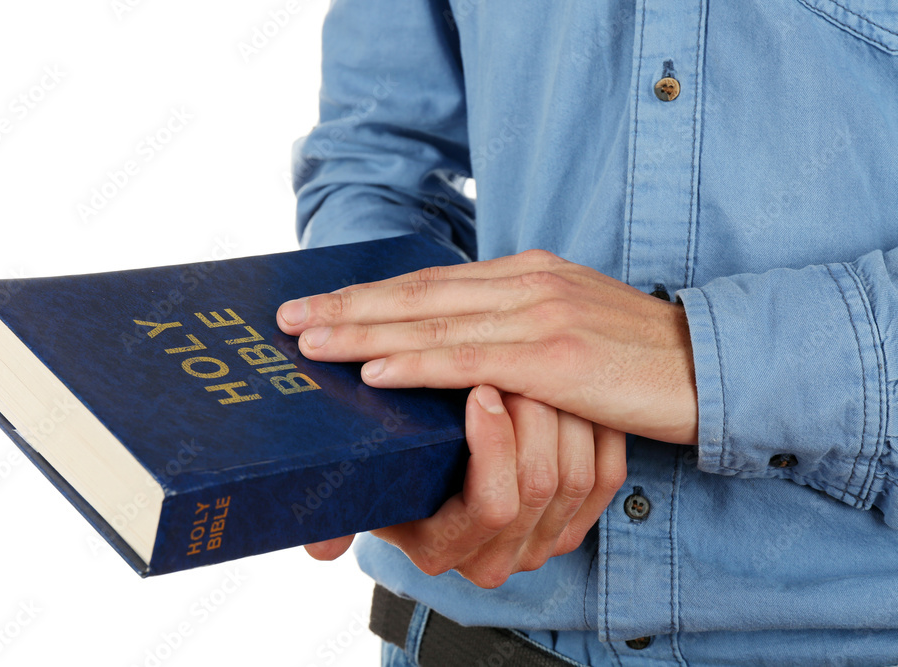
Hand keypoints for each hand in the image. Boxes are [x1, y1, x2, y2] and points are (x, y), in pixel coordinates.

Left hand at [278, 249, 697, 443]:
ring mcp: (540, 314)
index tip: (321, 302)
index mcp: (525, 274)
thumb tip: (460, 353)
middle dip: (348, 306)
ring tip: (310, 341)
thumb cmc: (637, 357)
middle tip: (289, 316)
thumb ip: (514, 329)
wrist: (713, 366)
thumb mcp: (568, 327)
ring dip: (364, 331)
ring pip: (432, 322)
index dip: (371, 293)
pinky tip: (374, 370)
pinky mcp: (556, 356)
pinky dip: (417, 363)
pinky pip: (470, 359)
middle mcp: (525, 283)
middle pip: (418, 293)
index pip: (432, 281)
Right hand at [304, 385, 626, 587]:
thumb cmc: (399, 474)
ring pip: (578, 471)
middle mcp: (504, 551)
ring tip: (535, 360)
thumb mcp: (367, 493)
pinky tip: (569, 384)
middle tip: (511, 357)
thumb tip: (319, 549)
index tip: (479, 390)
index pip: (493, 507)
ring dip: (561, 409)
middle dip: (529, 413)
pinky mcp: (583, 514)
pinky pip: (607, 470)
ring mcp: (547, 535)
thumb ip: (343, 518)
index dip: (492, 447)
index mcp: (449, 549)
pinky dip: (592, 424)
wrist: (447, 480)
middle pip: (541, 482)